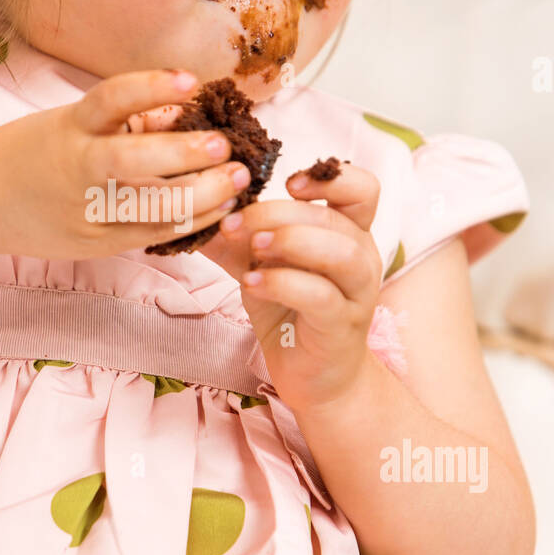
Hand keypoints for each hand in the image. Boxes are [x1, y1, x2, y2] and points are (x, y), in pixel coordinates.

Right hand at [0, 69, 252, 259]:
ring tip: (238, 181)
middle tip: (225, 146)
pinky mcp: (96, 243)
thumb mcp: (68, 123)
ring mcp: (86, 210)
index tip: (191, 80)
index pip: (110, 99)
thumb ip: (120, 122)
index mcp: (70, 126)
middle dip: (184, 154)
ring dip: (202, 195)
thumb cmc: (33, 152)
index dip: (151, 86)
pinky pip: (152, 235)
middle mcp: (76, 167)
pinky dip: (191, 223)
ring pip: (150, 207)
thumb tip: (186, 113)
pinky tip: (221, 210)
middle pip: (132, 161)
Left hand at [201, 162, 383, 415]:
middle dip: (277, 212)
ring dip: (290, 241)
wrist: (313, 377)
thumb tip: (192, 206)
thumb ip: (235, 236)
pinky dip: (283, 283)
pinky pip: (320, 295)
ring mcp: (357, 293)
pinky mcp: (342, 326)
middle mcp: (361, 257)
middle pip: (332, 216)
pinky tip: (252, 283)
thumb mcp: (259, 264)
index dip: (329, 178)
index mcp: (348, 233)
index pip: (361, 188)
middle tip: (234, 222)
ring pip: (338, 251)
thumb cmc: (290, 313)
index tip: (287, 184)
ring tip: (252, 248)